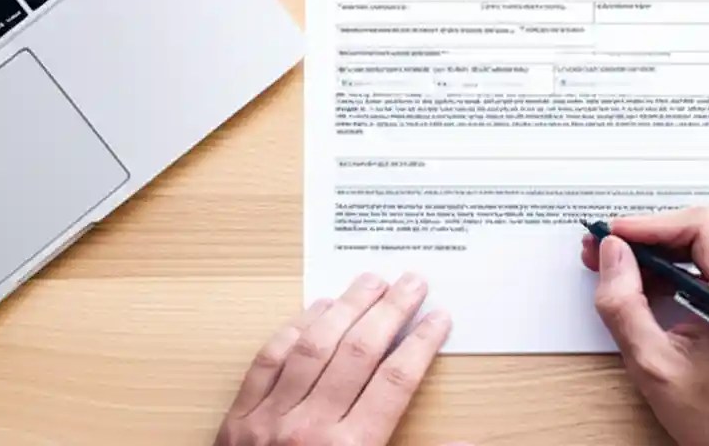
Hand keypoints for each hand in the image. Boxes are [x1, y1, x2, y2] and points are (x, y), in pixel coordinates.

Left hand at [215, 273, 451, 445]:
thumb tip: (470, 441)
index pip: (396, 382)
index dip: (422, 344)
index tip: (439, 318)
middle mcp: (310, 430)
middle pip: (360, 353)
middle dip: (391, 311)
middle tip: (413, 281)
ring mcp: (270, 421)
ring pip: (314, 347)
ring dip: (345, 308)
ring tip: (371, 280)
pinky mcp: (238, 420)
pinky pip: (268, 362)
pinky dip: (292, 331)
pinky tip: (315, 309)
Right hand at [581, 208, 708, 445]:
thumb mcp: (653, 365)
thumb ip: (624, 304)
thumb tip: (612, 253)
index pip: (702, 228)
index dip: (651, 225)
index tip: (613, 234)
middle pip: (706, 230)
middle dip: (651, 235)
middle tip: (608, 248)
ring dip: (664, 249)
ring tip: (621, 264)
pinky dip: (681, 265)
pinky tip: (649, 280)